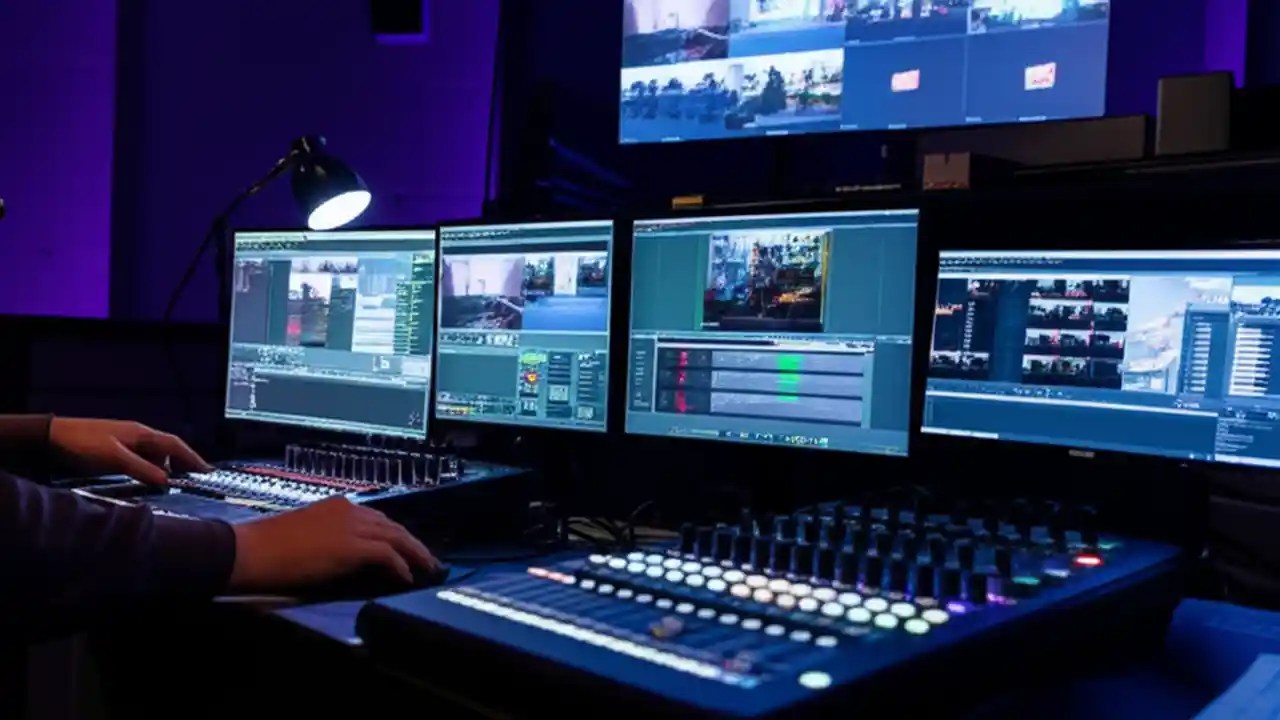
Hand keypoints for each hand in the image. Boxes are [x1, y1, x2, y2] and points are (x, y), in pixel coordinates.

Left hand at [49, 417, 211, 485]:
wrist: (54, 437)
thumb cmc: (85, 444)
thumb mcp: (116, 459)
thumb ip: (142, 470)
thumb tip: (167, 482)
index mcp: (142, 434)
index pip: (175, 445)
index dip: (193, 457)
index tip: (207, 470)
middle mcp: (138, 436)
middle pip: (168, 450)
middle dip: (183, 463)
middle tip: (194, 479)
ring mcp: (127, 442)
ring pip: (154, 456)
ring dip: (164, 469)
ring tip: (170, 485)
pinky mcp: (115, 450)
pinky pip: (141, 460)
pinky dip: (150, 470)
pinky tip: (146, 481)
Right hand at [229, 497, 439, 591]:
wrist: (250, 550)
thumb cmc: (268, 547)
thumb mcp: (308, 534)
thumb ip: (333, 538)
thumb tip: (351, 555)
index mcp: (338, 505)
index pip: (377, 519)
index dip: (396, 534)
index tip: (408, 547)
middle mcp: (349, 510)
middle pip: (393, 526)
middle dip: (413, 543)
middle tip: (428, 559)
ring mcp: (351, 527)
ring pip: (397, 537)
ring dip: (415, 554)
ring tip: (428, 568)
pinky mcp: (350, 546)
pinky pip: (387, 554)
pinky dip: (401, 566)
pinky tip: (407, 578)